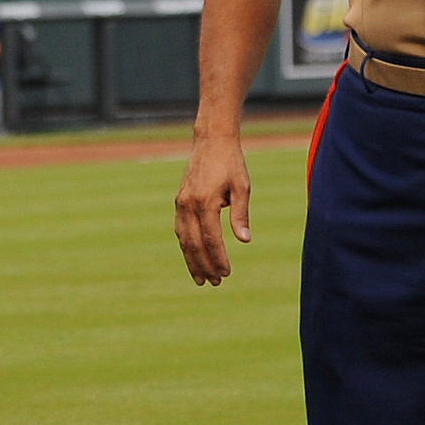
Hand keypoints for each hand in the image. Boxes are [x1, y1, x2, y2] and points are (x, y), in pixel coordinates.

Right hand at [172, 135, 251, 286]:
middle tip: (215, 283)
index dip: (218, 258)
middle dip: (204, 265)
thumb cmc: (231, 164)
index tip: (227, 273)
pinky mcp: (179, 202)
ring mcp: (181, 203)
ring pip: (184, 239)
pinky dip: (186, 247)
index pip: (211, 239)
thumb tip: (244, 241)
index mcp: (205, 201)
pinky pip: (180, 230)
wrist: (211, 142)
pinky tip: (193, 258)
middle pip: (194, 244)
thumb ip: (241, 215)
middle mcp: (189, 204)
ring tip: (201, 278)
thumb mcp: (242, 188)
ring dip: (192, 261)